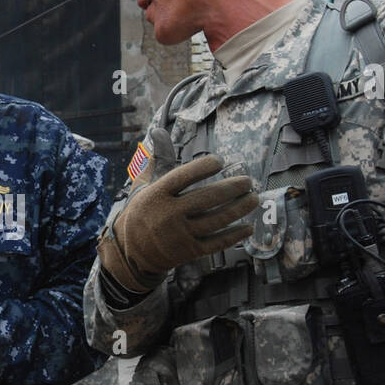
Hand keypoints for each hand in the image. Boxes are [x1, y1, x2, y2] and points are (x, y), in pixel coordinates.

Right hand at [98, 136, 258, 293]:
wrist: (131, 253)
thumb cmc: (141, 212)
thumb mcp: (143, 185)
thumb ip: (156, 159)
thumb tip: (160, 130)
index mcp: (156, 195)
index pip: (183, 177)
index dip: (203, 167)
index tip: (220, 161)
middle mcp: (168, 215)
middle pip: (206, 199)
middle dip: (232, 188)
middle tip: (248, 181)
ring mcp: (180, 235)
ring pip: (216, 220)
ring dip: (240, 209)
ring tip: (254, 199)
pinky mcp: (189, 252)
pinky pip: (217, 242)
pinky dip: (235, 235)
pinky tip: (248, 227)